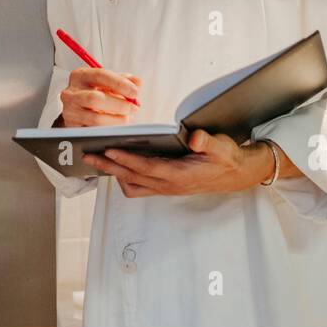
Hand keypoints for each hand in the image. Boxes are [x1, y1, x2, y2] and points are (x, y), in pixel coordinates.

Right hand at [58, 68, 141, 127]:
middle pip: (95, 99)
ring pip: (95, 118)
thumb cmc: (97, 93)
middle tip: (133, 108)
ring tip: (127, 119)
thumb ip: (125, 80)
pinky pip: (93, 131)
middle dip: (119, 105)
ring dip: (116, 120)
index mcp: (80, 76)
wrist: (80, 110)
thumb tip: (137, 82)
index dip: (120, 84)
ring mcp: (69, 111)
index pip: (100, 75)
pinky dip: (108, 130)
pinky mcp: (72, 128)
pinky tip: (116, 127)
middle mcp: (70, 93)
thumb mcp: (109, 83)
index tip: (135, 92)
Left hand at [83, 130, 274, 196]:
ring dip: (115, 173)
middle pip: (132, 177)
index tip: (109, 150)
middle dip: (109, 166)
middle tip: (89, 156)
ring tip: (99, 159)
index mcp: (180, 175)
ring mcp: (166, 188)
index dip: (127, 160)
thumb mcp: (222, 147)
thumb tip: (194, 137)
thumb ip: (207, 141)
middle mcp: (169, 185)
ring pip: (133, 185)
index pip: (147, 168)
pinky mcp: (166, 187)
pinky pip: (139, 187)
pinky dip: (126, 177)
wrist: (237, 174)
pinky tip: (119, 164)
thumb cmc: (226, 158)